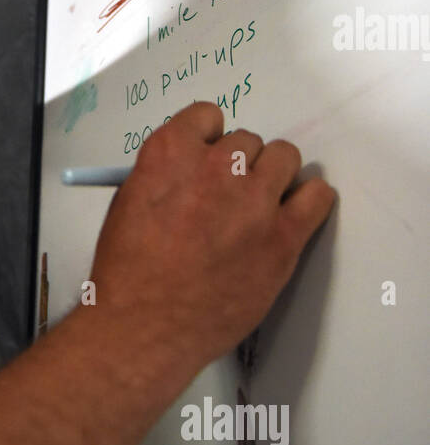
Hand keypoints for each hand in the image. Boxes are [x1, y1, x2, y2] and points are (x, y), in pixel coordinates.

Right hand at [87, 102, 335, 384]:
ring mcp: (254, 201)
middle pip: (247, 141)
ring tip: (261, 205)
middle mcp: (215, 169)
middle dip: (239, 165)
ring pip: (285, 157)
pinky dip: (309, 199)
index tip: (209, 158)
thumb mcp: (127, 206)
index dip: (209, 139)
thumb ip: (162, 178)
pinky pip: (317, 195)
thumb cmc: (127, 275)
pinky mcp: (284, 236)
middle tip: (229, 195)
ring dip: (273, 176)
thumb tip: (189, 172)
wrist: (144, 328)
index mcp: (169, 155)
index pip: (207, 116)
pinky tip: (294, 213)